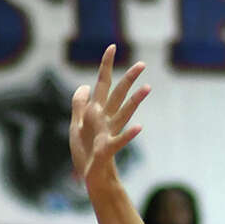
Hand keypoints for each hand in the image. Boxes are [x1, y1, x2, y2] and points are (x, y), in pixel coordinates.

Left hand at [70, 45, 149, 191]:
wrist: (90, 176)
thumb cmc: (85, 152)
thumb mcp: (75, 125)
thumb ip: (78, 104)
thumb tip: (84, 85)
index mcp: (96, 112)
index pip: (102, 84)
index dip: (106, 65)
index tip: (112, 47)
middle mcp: (105, 119)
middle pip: (118, 95)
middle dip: (129, 79)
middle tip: (142, 64)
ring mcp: (108, 133)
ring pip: (124, 113)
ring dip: (135, 100)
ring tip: (148, 87)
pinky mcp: (107, 149)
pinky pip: (120, 140)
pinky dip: (129, 134)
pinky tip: (139, 128)